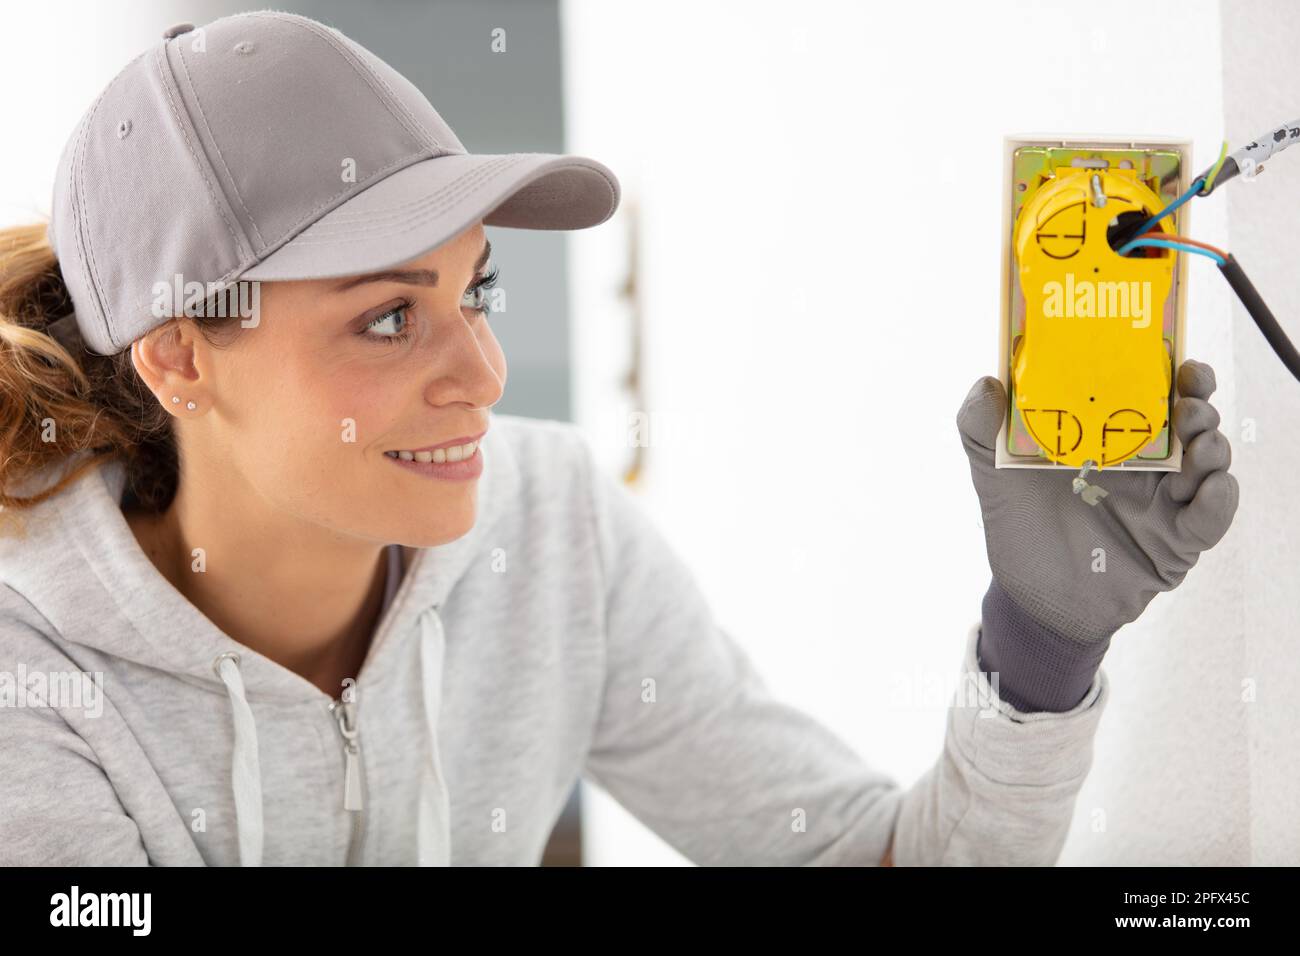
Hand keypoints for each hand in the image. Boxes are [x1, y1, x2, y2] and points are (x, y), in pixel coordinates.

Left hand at [957, 359, 1238, 643]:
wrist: (1031, 593)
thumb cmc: (1018, 523)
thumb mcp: (992, 469)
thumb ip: (980, 426)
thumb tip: (987, 382)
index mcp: (1112, 434)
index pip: (1155, 392)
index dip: (1174, 372)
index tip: (1176, 357)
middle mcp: (1148, 462)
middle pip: (1193, 422)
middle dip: (1199, 406)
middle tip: (1189, 404)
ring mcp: (1166, 501)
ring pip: (1209, 464)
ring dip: (1212, 448)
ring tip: (1198, 446)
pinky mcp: (1177, 541)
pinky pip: (1211, 519)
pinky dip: (1220, 501)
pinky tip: (1213, 488)